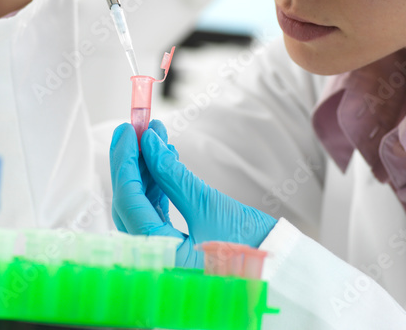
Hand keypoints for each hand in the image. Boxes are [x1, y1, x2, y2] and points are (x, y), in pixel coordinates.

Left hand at [110, 119, 277, 267]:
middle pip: (129, 205)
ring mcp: (162, 258)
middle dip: (131, 165)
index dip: (124, 163)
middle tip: (135, 130)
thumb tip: (148, 143)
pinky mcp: (174, 251)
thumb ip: (172, 175)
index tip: (127, 131)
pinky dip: (158, 188)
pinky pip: (156, 215)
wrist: (281, 274)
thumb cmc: (251, 248)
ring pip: (142, 208)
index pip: (128, 203)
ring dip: (146, 172)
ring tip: (156, 138)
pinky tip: (165, 161)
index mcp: (159, 259)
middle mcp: (153, 263)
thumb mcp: (209, 206)